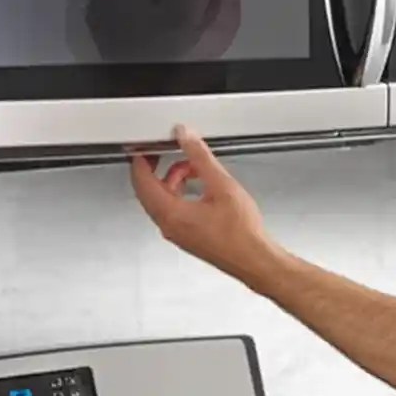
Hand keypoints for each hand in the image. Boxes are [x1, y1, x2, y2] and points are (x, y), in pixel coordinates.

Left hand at [129, 126, 286, 286]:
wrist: (254, 259)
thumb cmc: (241, 233)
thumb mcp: (221, 185)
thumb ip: (200, 157)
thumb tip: (185, 137)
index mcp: (170, 213)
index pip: (142, 181)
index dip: (141, 159)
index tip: (144, 146)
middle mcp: (168, 226)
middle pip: (148, 191)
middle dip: (155, 168)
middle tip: (163, 151)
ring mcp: (177, 234)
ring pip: (162, 201)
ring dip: (172, 180)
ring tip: (192, 167)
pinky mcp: (187, 237)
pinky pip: (173, 211)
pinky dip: (180, 194)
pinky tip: (200, 187)